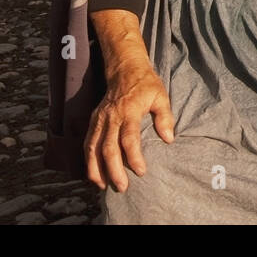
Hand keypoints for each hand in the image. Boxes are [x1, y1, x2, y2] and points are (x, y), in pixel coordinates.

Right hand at [84, 60, 173, 192]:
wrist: (125, 69)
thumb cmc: (146, 85)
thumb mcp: (161, 96)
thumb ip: (165, 117)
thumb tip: (168, 139)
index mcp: (129, 110)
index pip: (129, 138)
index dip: (134, 157)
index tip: (141, 172)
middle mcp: (111, 116)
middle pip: (108, 147)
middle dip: (114, 170)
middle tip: (122, 187)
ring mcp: (100, 118)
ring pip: (93, 147)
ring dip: (96, 169)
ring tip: (103, 186)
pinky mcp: (93, 120)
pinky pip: (87, 142)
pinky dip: (88, 159)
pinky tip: (93, 174)